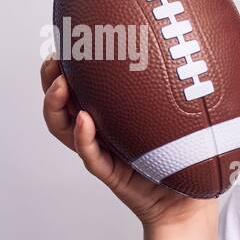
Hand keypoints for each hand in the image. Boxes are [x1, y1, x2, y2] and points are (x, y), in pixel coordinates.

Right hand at [40, 51, 215, 228]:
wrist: (189, 199)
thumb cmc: (186, 154)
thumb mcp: (179, 112)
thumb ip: (174, 84)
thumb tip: (188, 40)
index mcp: (109, 114)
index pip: (78, 86)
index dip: (65, 65)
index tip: (65, 40)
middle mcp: (99, 131)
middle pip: (60, 104)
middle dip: (50, 80)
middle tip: (54, 60)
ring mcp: (101, 152)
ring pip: (65, 129)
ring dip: (57, 105)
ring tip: (60, 85)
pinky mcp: (110, 172)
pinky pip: (91, 155)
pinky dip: (85, 137)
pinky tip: (85, 120)